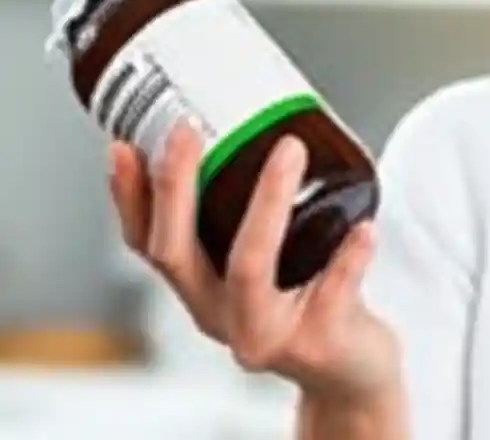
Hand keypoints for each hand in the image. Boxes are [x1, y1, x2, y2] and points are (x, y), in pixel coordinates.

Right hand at [107, 121, 399, 402]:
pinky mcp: (316, 343)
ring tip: (289, 149)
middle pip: (177, 253)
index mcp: (201, 290)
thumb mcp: (267, 263)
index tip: (124, 144)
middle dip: (175, 188)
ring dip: (267, 203)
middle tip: (187, 130)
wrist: (352, 370)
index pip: (146, 243)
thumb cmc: (309, 301)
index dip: (129, 197)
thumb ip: (248, 215)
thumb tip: (253, 120)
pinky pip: (332, 292)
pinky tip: (363, 226)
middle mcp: (222, 315)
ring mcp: (267, 334)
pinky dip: (348, 256)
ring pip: (250, 268)